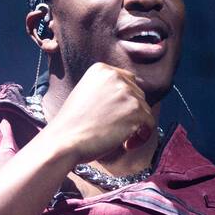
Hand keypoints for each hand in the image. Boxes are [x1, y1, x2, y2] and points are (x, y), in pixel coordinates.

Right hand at [41, 62, 155, 164]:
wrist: (64, 140)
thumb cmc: (72, 125)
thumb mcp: (86, 95)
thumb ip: (108, 91)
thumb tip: (133, 99)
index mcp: (101, 69)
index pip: (127, 81)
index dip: (125, 101)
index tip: (115, 117)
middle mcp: (115, 76)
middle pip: (138, 94)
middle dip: (132, 114)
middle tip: (117, 131)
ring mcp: (126, 92)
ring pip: (145, 110)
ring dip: (137, 127)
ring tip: (121, 140)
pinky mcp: (135, 110)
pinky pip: (150, 124)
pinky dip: (142, 137)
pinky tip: (127, 145)